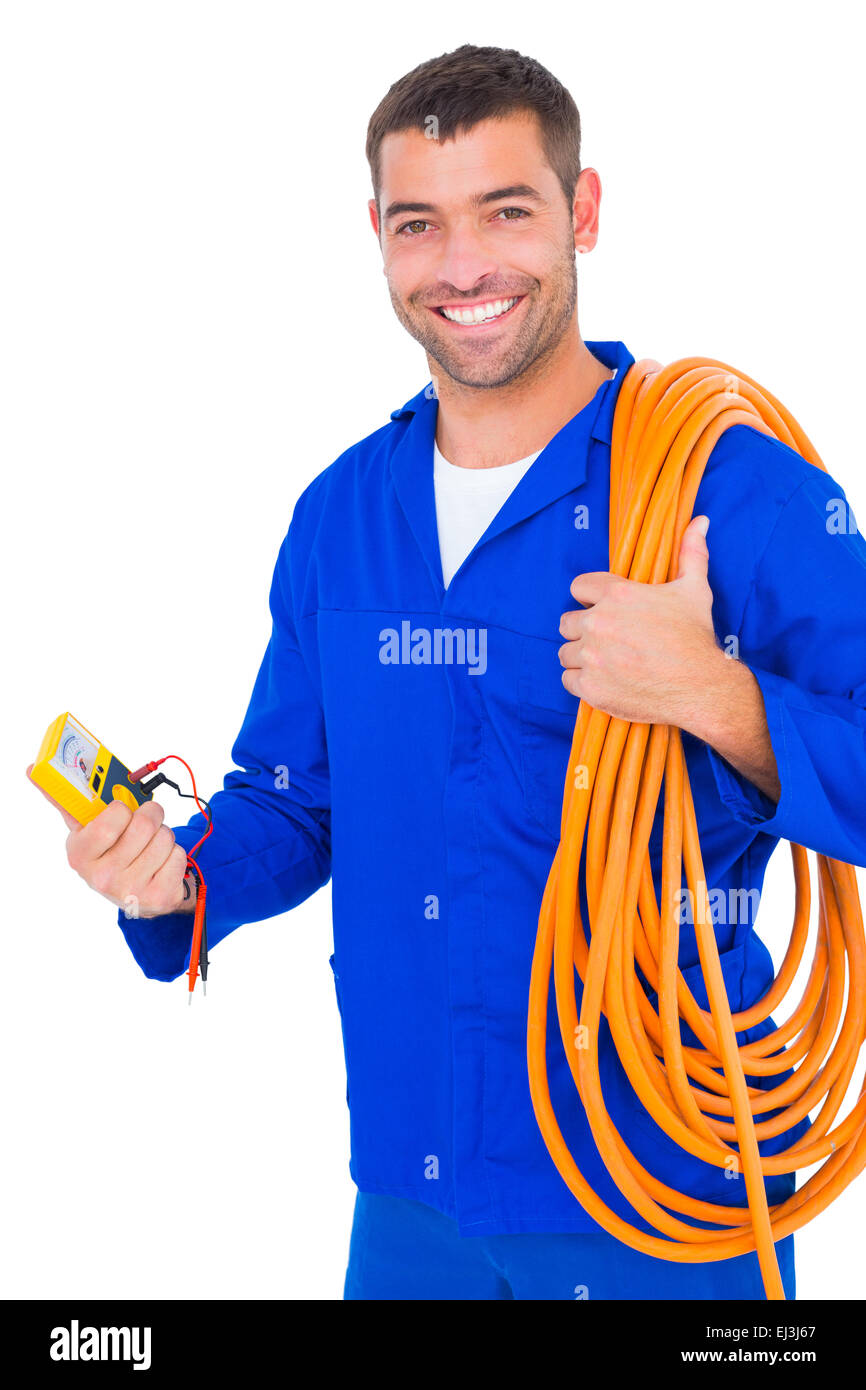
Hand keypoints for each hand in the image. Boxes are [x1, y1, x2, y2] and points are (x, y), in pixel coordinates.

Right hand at [27, 766, 192, 917]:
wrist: (134, 895)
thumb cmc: (109, 853)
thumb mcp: (86, 831)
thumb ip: (69, 801)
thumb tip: (34, 770)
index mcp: (80, 855)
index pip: (109, 820)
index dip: (121, 809)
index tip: (120, 811)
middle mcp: (103, 877)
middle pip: (143, 825)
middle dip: (150, 814)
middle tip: (144, 819)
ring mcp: (132, 890)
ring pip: (165, 837)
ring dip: (163, 834)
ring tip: (149, 845)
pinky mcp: (159, 897)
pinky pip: (179, 855)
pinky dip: (174, 853)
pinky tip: (160, 863)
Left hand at [558, 515, 722, 728]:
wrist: (700, 687)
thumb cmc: (695, 637)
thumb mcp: (694, 590)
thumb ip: (691, 553)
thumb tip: (700, 521)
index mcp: (618, 595)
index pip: (578, 586)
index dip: (589, 597)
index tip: (603, 608)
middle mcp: (599, 623)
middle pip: (567, 621)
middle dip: (583, 629)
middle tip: (607, 640)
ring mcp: (592, 657)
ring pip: (566, 652)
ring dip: (581, 656)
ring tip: (606, 662)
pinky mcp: (590, 687)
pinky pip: (568, 679)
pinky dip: (582, 682)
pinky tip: (604, 680)